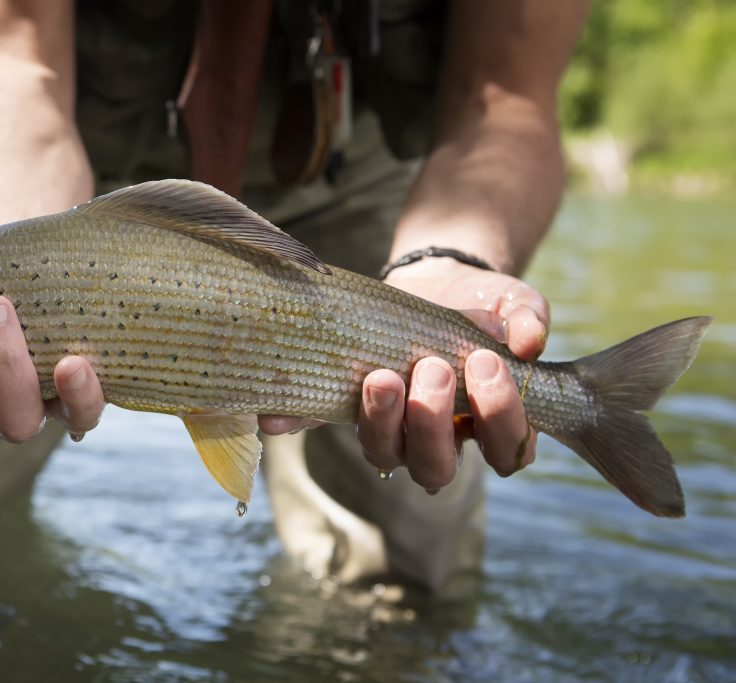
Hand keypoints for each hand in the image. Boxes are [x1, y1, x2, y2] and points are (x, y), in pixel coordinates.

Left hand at [259, 258, 548, 490]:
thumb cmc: (484, 307)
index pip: (507, 450)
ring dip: (381, 421)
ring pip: (383, 454)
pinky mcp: (345, 406)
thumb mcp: (512, 304)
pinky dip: (295, 419)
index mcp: (488, 425)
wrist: (437, 282)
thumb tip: (526, 342)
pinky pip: (316, 422)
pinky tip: (275, 413)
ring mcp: (390, 429)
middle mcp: (438, 440)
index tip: (488, 368)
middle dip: (431, 423)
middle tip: (432, 369)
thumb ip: (526, 319)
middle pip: (434, 466)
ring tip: (381, 376)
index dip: (500, 420)